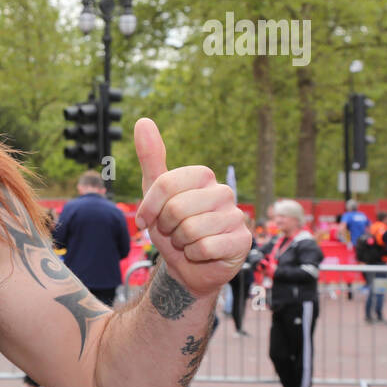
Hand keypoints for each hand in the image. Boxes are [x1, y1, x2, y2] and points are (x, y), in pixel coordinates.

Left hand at [133, 118, 250, 298]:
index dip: (149, 207)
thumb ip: (151, 158)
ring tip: (187, 242)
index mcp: (203, 176)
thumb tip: (143, 120)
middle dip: (166, 227)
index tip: (146, 219)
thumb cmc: (171, 227)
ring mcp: (237, 215)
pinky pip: (206, 247)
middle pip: (176, 208)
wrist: (187, 266)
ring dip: (180, 243)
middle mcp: (223, 192)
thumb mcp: (155, 193)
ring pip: (190, 230)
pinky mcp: (243, 240)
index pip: (165, 184)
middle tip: (174, 232)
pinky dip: (194, 255)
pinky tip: (201, 254)